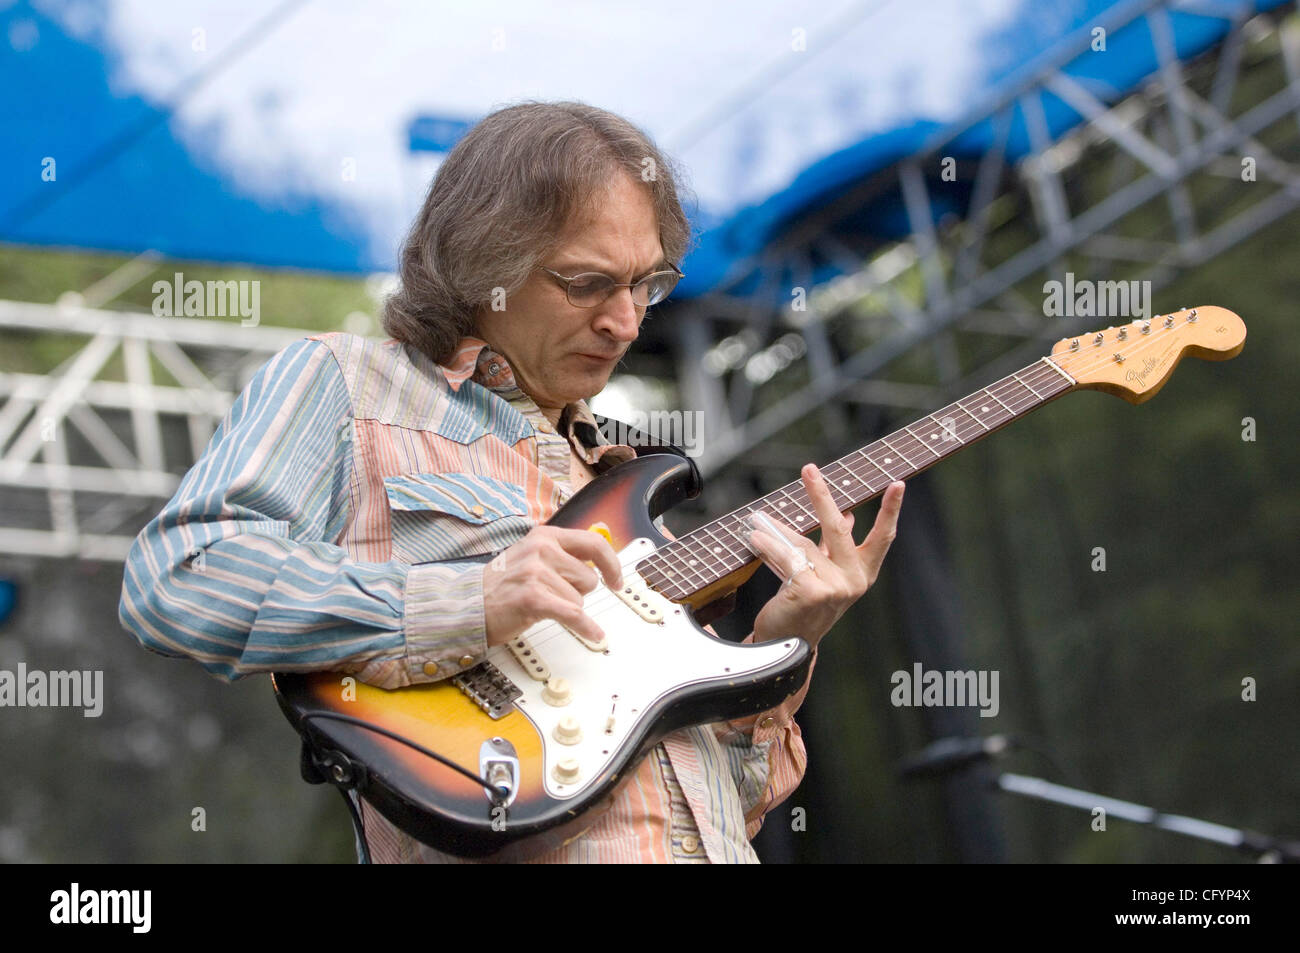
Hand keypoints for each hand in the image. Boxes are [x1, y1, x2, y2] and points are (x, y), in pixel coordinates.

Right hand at [482, 525, 622, 646]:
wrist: (468, 605)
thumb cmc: (502, 585)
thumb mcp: (532, 556)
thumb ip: (564, 554)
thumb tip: (601, 560)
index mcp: (545, 536)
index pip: (593, 544)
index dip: (611, 564)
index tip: (616, 580)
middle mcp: (541, 549)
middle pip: (588, 578)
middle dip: (576, 592)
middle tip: (551, 594)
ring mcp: (536, 572)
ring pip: (579, 599)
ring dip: (565, 607)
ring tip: (539, 604)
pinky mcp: (533, 598)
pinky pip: (573, 614)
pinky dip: (585, 627)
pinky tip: (595, 634)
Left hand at [748, 465, 903, 648]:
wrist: (786, 644)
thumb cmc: (805, 606)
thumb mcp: (825, 575)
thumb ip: (835, 548)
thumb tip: (849, 517)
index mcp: (863, 574)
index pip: (882, 538)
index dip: (891, 510)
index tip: (897, 484)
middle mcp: (855, 582)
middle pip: (838, 528)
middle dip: (821, 495)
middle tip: (809, 469)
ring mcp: (836, 589)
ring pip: (803, 545)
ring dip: (777, 531)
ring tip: (757, 520)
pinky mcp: (814, 593)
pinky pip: (789, 560)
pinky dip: (770, 547)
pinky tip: (756, 538)